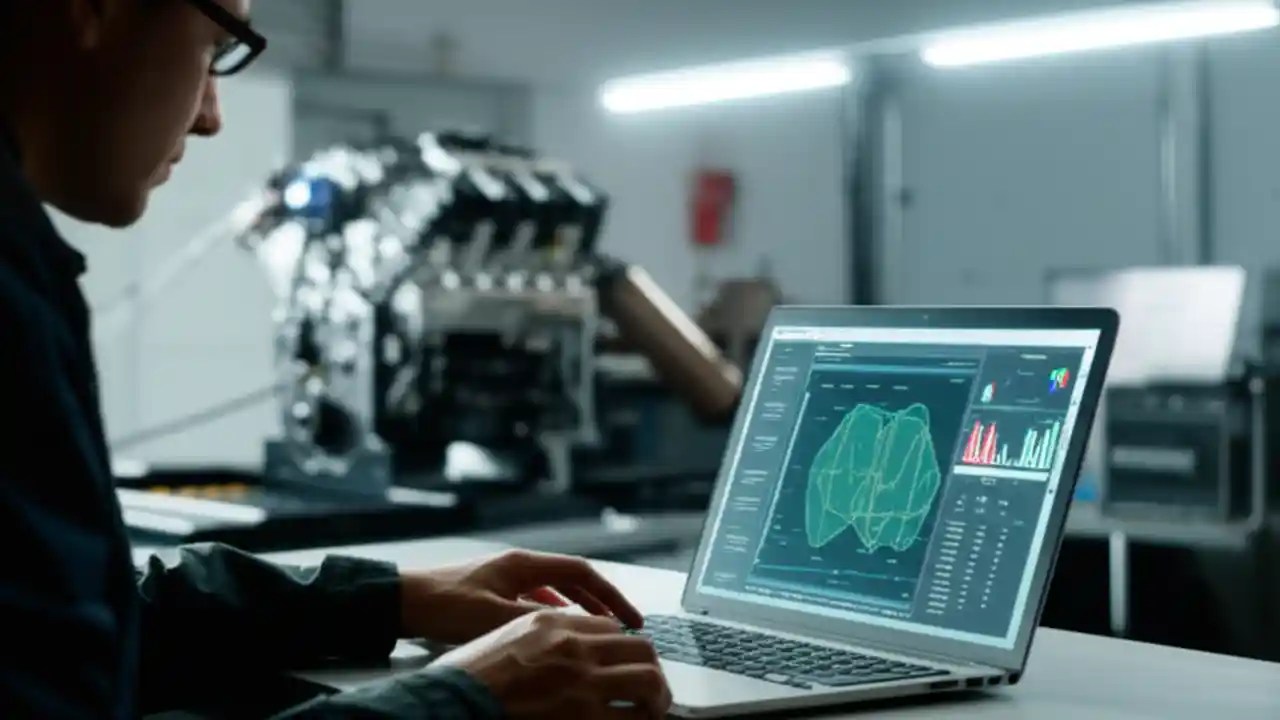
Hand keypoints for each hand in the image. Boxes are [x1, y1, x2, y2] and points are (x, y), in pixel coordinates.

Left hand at [399, 549, 644, 644]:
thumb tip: (575, 629)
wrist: (402, 600)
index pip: (582, 573)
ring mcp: (505, 576)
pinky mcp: (492, 589)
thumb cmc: (444, 605)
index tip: (630, 616)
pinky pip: (535, 598)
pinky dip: (554, 611)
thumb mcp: (494, 618)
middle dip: (601, 601)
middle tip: (624, 624)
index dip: (611, 594)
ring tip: (598, 628)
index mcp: (523, 564)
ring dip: (579, 606)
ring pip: (555, 589)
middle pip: (572, 579)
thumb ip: (537, 622)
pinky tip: (555, 626)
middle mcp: (518, 565)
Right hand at [434, 610, 671, 718]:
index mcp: (552, 624)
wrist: (452, 704)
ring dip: (656, 696)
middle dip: (653, 667)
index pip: (610, 626)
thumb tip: (578, 643)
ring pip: (647, 681)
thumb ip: (544, 633)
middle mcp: (573, 647)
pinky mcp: (582, 718)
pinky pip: (629, 718)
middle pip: (640, 647)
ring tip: (654, 708)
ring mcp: (581, 683)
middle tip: (653, 686)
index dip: (625, 645)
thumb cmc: (469, 676)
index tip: (630, 658)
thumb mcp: (506, 635)